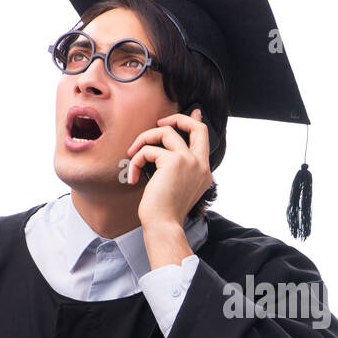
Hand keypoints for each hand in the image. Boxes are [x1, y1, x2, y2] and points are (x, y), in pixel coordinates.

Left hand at [127, 107, 214, 229]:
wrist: (163, 225)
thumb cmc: (165, 211)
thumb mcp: (175, 186)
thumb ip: (176, 167)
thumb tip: (164, 150)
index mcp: (203, 171)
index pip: (204, 137)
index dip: (195, 121)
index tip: (192, 112)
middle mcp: (200, 164)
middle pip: (195, 126)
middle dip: (176, 119)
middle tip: (159, 124)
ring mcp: (189, 161)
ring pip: (166, 132)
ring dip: (144, 140)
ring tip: (133, 155)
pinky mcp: (173, 161)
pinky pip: (148, 150)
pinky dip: (136, 162)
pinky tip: (133, 178)